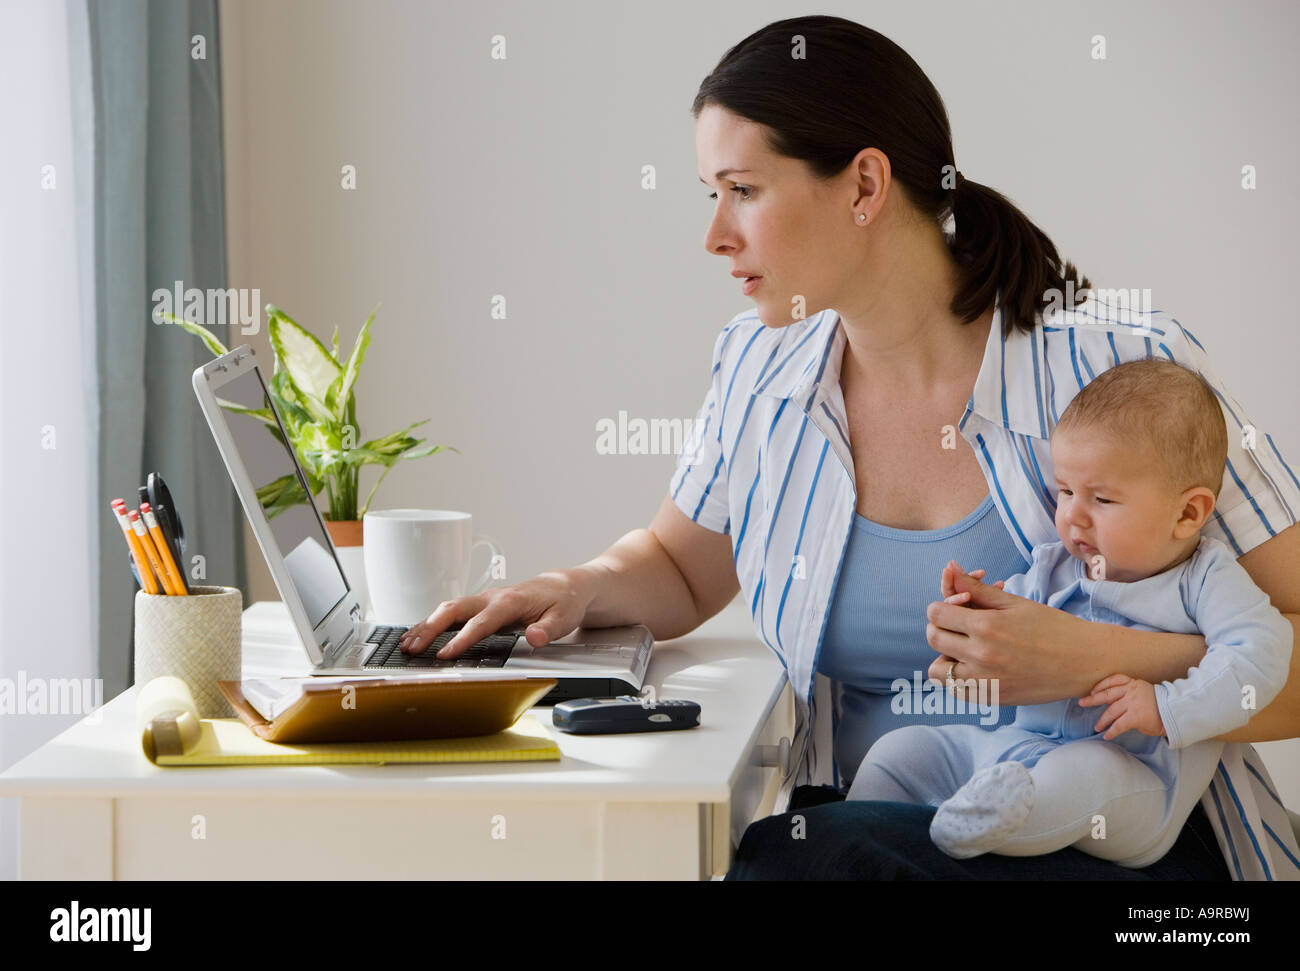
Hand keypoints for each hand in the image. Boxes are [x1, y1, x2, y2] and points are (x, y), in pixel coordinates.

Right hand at [398, 568, 596, 658]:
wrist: (565, 587)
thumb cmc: (563, 602)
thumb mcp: (564, 618)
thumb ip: (548, 629)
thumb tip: (535, 637)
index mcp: (511, 601)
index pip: (481, 622)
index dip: (462, 638)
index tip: (445, 654)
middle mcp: (493, 597)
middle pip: (454, 609)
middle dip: (431, 628)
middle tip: (413, 648)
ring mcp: (484, 600)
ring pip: (448, 609)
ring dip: (426, 625)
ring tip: (407, 645)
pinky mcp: (481, 605)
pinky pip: (452, 612)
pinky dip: (433, 623)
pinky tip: (420, 635)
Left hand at [926, 561, 1091, 705]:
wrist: (1084, 661)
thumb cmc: (1052, 627)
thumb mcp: (1013, 602)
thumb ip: (976, 588)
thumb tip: (949, 568)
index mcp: (986, 626)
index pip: (935, 614)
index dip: (942, 606)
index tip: (957, 607)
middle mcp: (981, 656)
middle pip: (933, 638)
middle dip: (941, 627)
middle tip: (960, 626)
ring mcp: (986, 681)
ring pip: (938, 670)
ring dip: (945, 657)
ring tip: (964, 649)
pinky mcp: (993, 698)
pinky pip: (957, 691)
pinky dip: (958, 679)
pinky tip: (974, 667)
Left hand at [1078, 674, 1165, 739]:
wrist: (1176, 713)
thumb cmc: (1160, 705)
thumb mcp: (1144, 693)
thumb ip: (1129, 695)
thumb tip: (1114, 704)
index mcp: (1133, 684)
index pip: (1113, 680)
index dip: (1101, 685)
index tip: (1092, 691)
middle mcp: (1131, 692)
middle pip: (1107, 694)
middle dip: (1092, 699)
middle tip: (1081, 703)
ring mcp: (1132, 704)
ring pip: (1111, 711)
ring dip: (1102, 720)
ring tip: (1097, 727)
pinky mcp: (1135, 717)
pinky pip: (1119, 725)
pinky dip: (1111, 731)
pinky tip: (1107, 735)